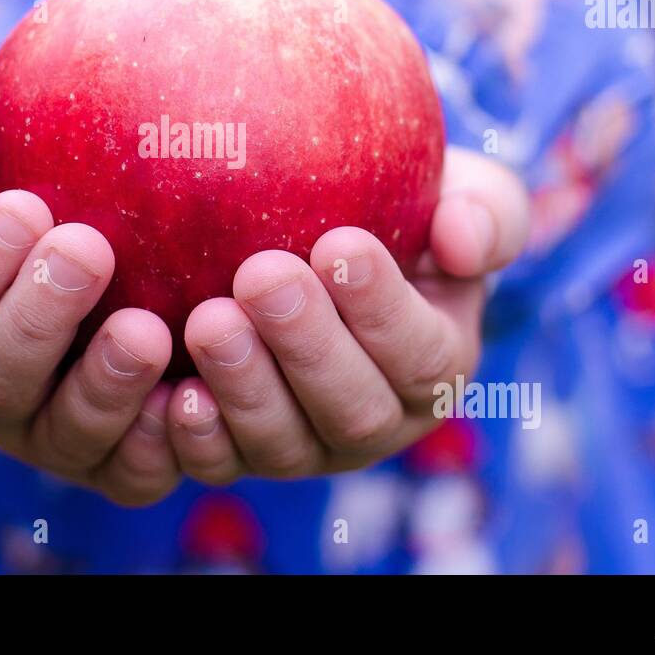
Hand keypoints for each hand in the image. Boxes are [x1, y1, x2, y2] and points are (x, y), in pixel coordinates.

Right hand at [0, 108, 180, 505]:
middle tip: (87, 249)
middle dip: (38, 318)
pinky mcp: (121, 468)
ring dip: (104, 385)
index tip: (24, 207)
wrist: (106, 280)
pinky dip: (159, 444)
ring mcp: (56, 440)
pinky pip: (135, 475)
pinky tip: (191, 395)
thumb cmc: (29, 220)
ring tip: (145, 330)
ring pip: (69, 434)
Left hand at [165, 147, 530, 482]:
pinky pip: (217, 463)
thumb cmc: (394, 207)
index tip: (341, 243)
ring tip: (208, 319)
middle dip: (307, 346)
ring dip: (244, 387)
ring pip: (282, 443)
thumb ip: (485, 212)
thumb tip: (462, 237)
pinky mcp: (237, 455)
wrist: (311, 234)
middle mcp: (376, 421)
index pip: (422, 353)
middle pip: (353, 410)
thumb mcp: (458, 191)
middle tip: (262, 275)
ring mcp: (305, 446)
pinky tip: (168, 391)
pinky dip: (193, 436)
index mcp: (437, 366)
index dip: (383, 307)